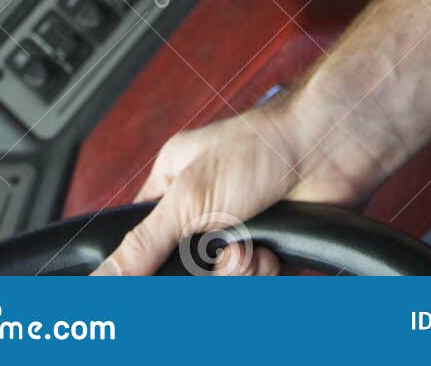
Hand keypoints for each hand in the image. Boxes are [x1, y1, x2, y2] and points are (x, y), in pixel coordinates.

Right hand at [92, 103, 368, 276]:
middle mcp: (202, 208)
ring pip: (220, 282)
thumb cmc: (261, 147)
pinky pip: (252, 283)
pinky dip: (263, 273)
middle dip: (204, 272)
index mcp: (172, 183)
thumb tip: (102, 278)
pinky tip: (271, 252)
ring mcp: (237, 229)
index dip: (148, 265)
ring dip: (238, 273)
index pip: (141, 239)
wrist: (328, 152)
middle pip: (183, 270)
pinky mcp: (268, 249)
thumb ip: (143, 243)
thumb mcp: (189, 197)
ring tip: (251, 249)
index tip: (156, 280)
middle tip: (218, 254)